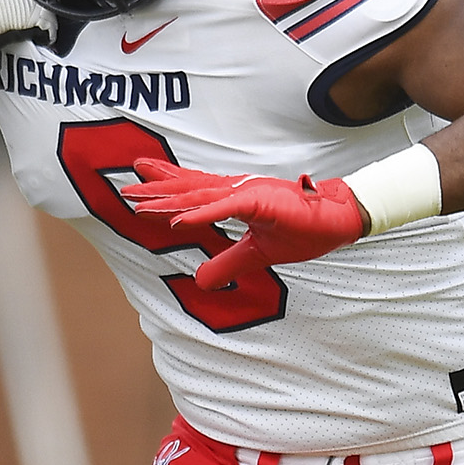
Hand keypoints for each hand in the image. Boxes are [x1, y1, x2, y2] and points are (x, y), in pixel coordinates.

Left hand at [123, 159, 368, 288]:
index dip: (166, 190)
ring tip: (138, 200)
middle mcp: (235, 191)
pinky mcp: (259, 202)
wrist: (337, 220)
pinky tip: (178, 220)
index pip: (193, 192)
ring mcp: (246, 195)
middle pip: (188, 188)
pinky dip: (200, 214)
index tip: (138, 189)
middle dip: (156, 187)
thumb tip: (201, 281)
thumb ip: (227, 264)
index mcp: (235, 199)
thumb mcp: (256, 254)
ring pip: (198, 196)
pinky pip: (223, 209)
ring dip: (167, 199)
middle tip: (126, 184)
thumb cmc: (302, 230)